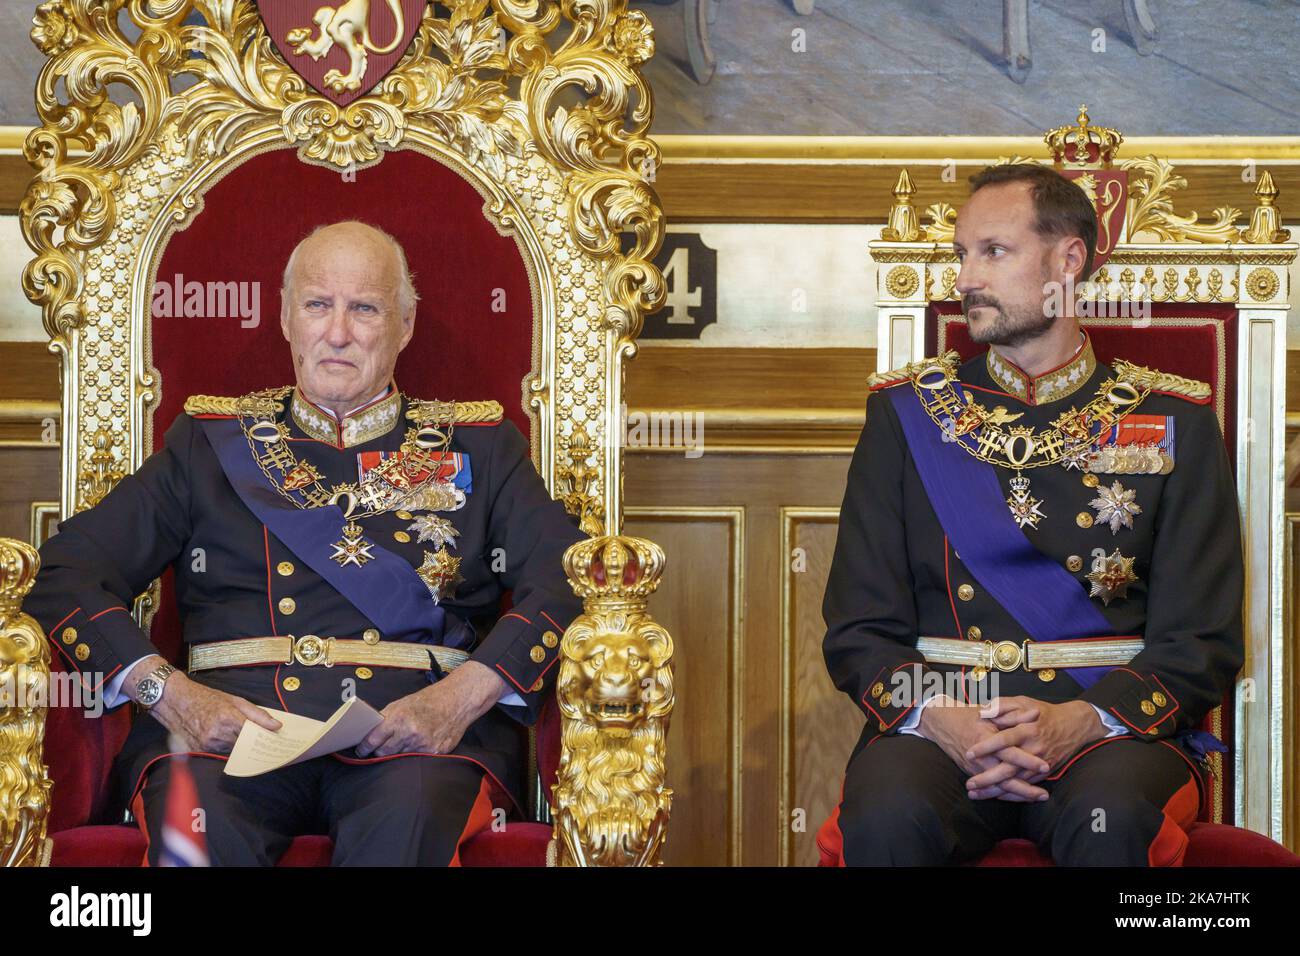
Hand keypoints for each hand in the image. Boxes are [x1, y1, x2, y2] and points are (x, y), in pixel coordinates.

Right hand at [134, 656, 281, 753]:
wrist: (176, 700)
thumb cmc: (207, 697)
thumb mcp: (235, 700)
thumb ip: (257, 714)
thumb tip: (277, 726)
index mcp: (229, 719)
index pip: (254, 735)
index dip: (264, 738)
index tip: (275, 741)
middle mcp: (217, 734)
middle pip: (244, 745)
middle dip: (251, 742)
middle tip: (259, 739)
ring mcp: (206, 744)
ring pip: (231, 750)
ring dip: (236, 744)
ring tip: (233, 732)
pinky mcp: (198, 750)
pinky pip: (218, 752)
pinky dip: (222, 746)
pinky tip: (220, 735)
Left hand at [355, 660, 506, 757]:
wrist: (457, 701)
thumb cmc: (428, 701)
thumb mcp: (402, 703)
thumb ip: (386, 718)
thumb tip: (369, 733)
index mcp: (398, 718)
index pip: (373, 740)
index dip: (364, 747)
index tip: (361, 751)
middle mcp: (409, 732)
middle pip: (384, 753)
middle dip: (379, 751)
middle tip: (378, 749)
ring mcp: (422, 744)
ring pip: (399, 757)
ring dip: (398, 753)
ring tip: (402, 744)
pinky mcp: (434, 752)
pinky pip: (417, 758)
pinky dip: (414, 754)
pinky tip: (417, 744)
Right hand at [919, 697, 1049, 801]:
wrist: (941, 723)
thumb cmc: (969, 715)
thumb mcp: (991, 710)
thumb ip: (1014, 713)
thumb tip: (1036, 714)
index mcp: (987, 738)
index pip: (1010, 753)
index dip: (1027, 761)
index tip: (1045, 766)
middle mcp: (982, 757)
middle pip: (1006, 777)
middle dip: (1026, 788)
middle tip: (1044, 794)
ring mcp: (976, 767)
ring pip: (999, 786)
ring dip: (1018, 794)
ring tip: (1037, 797)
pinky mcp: (972, 772)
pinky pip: (990, 788)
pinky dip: (1004, 794)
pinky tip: (1019, 798)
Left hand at [963, 697, 1105, 798]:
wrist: (1075, 725)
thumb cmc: (1044, 713)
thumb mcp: (1024, 702)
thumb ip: (1002, 706)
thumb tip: (983, 711)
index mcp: (1027, 730)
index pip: (1004, 740)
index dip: (986, 747)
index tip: (969, 753)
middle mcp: (1034, 749)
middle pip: (1008, 768)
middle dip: (987, 778)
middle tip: (969, 784)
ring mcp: (1040, 763)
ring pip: (1015, 782)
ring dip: (995, 790)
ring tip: (975, 794)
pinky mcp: (1045, 772)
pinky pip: (1026, 786)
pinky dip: (1010, 794)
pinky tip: (994, 796)